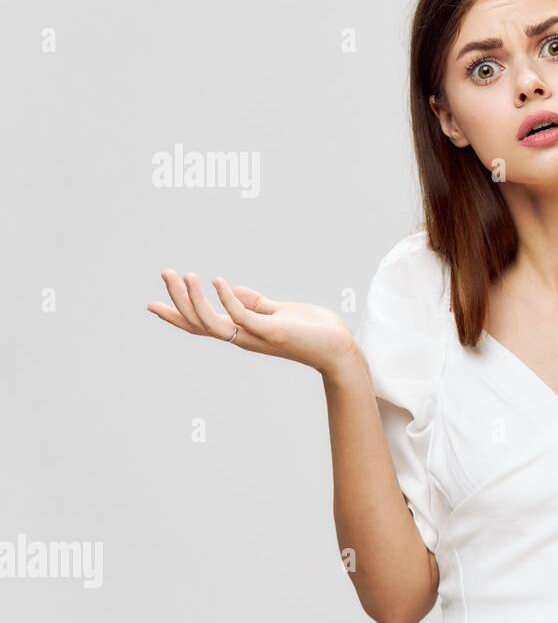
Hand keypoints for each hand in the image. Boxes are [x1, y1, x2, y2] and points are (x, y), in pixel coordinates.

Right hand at [147, 269, 358, 375]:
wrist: (340, 348)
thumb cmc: (313, 331)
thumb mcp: (279, 312)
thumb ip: (255, 303)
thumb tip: (231, 291)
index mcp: (243, 332)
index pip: (202, 325)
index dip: (178, 315)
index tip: (152, 304)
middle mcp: (244, 338)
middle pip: (199, 323)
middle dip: (179, 300)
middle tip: (165, 274)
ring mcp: (257, 336)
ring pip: (214, 322)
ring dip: (196, 299)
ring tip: (185, 275)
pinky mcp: (273, 332)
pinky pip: (243, 316)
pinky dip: (228, 299)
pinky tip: (218, 281)